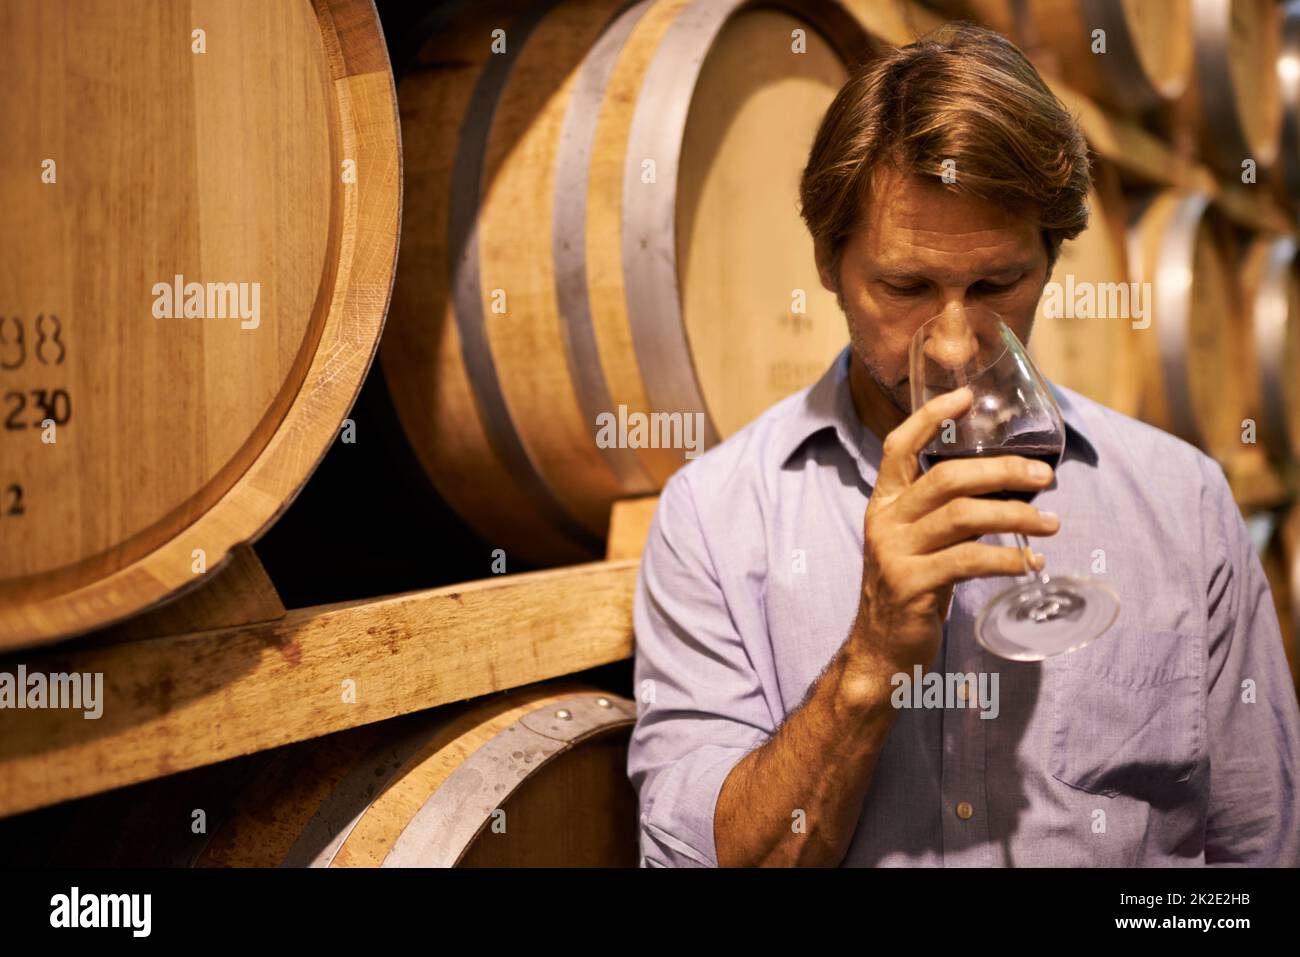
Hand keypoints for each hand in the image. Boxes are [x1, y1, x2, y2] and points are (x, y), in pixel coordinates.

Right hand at [852, 387, 1059, 672]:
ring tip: (1051, 523)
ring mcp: (895, 553)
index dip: (931, 418)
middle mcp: (885, 521)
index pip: (899, 447)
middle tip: (1044, 476)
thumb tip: (1008, 481)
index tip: (967, 396)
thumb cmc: (911, 587)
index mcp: (884, 502)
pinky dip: (1008, 558)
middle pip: (947, 478)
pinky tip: (1031, 562)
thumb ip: (944, 511)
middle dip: (1002, 471)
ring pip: (963, 517)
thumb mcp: (917, 540)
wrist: (881, 649)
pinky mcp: (912, 585)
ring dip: (1016, 515)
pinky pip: (969, 561)